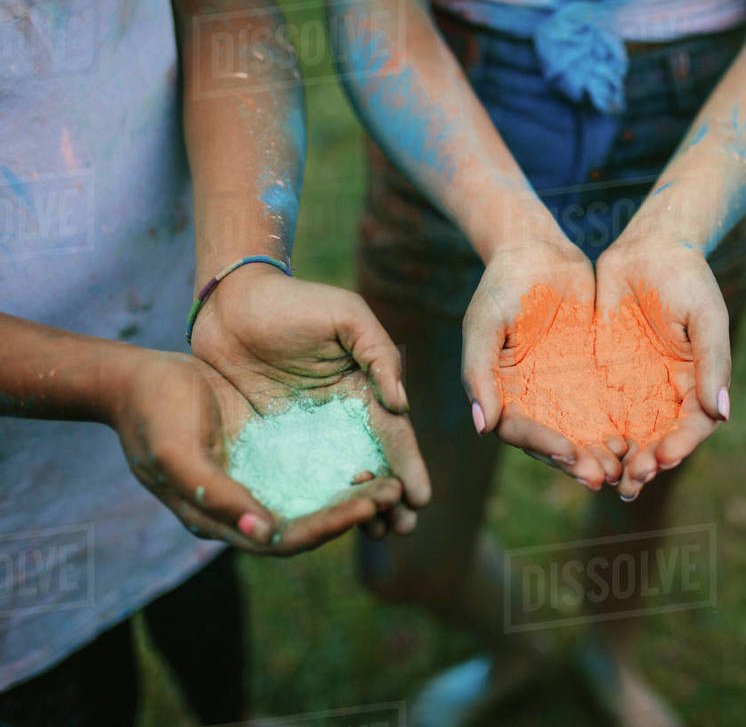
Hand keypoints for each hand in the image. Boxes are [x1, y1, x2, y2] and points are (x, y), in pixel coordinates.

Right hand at [110, 350, 403, 554]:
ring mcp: (255, 482)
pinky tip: (368, 457)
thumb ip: (216, 495)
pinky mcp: (265, 455)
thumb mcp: (176, 453)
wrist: (136, 380)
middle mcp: (244, 507)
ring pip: (313, 501)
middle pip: (308, 524)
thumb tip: (266, 531)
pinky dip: (337, 471)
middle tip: (394, 493)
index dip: (328, 526)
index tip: (368, 506)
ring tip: (392, 482)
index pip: (287, 538)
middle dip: (352, 513)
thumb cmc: (151, 415)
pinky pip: (308, 471)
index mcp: (220, 518)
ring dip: (351, 496)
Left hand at [189, 265, 430, 534]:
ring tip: (378, 536)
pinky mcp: (272, 443)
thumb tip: (401, 404)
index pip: (393, 434)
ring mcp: (308, 434)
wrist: (229, 304)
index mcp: (365, 389)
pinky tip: (323, 528)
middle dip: (392, 499)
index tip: (422, 497)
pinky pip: (296, 478)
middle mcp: (341, 418)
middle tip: (404, 529)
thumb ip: (378, 354)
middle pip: (374, 465)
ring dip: (359, 509)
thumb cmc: (292, 303)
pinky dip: (314, 504)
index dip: (408, 465)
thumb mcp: (345, 315)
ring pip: (340, 480)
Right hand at [461, 238, 623, 487]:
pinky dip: (626, 427)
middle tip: (605, 476)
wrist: (538, 253)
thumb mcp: (483, 324)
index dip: (545, 448)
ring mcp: (568, 393)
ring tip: (628, 465)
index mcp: (506, 397)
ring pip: (588, 435)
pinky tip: (644, 437)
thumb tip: (482, 427)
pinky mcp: (596, 379)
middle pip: (558, 445)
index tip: (569, 456)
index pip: (523, 434)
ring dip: (605, 455)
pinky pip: (612, 409)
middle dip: (582, 464)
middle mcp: (537, 403)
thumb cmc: (501, 286)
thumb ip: (478, 373)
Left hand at [596, 235, 730, 500]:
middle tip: (630, 481)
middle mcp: (668, 392)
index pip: (692, 427)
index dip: (680, 447)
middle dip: (646, 464)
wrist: (647, 248)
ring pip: (628, 435)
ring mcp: (636, 387)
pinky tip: (577, 450)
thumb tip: (721, 412)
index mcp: (697, 382)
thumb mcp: (706, 316)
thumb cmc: (687, 277)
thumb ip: (712, 362)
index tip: (663, 459)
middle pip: (659, 440)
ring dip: (618, 459)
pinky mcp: (606, 378)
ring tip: (602, 478)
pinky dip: (592, 436)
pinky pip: (599, 413)